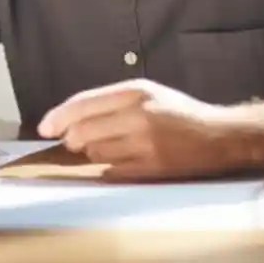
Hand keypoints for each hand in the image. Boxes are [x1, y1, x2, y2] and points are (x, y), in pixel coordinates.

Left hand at [37, 79, 263, 180]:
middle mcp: (139, 114)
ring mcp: (145, 143)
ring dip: (93, 153)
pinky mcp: (152, 167)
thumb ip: (112, 102)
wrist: (219, 136)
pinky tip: (120, 161)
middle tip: (75, 142)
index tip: (44, 127)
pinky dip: (109, 167)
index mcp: (136, 91)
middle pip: (83, 131)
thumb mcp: (148, 94)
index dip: (58, 116)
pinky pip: (112, 171)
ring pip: (96, 152)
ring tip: (111, 147)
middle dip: (72, 139)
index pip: (83, 103)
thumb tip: (70, 120)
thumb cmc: (179, 113)